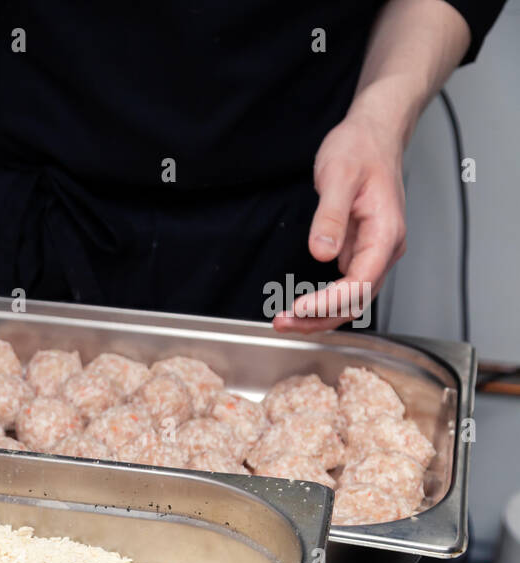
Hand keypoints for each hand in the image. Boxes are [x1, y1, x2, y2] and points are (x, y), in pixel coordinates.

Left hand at [274, 112, 406, 331]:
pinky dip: (323, 302)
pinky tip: (300, 306)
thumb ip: (331, 217)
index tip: (298, 308)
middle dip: (319, 318)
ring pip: (351, 299)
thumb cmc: (361, 149)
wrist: (373, 134)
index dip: (329, 302)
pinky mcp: (360, 250)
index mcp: (385, 233)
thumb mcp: (340, 176)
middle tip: (282, 322)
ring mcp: (373, 251)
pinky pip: (345, 286)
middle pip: (356, 301)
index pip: (360, 283)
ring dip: (320, 315)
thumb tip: (322, 251)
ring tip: (285, 320)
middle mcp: (384, 248)